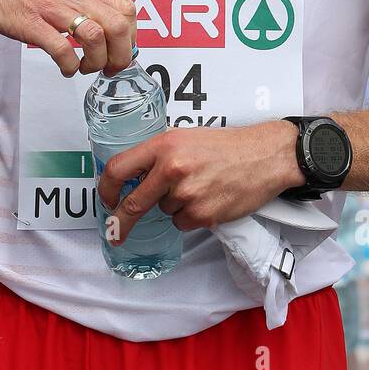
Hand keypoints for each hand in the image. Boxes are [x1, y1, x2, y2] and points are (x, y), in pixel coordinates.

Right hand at [0, 0, 136, 75]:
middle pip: (118, 26)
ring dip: (95, 62)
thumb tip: (101, 26)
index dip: (131, 36)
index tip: (122, 51)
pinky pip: (61, 49)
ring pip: (95, 37)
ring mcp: (51, 7)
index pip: (126, 8)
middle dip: (120, 56)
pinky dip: (68, 65)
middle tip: (109, 68)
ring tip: (84, 68)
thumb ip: (80, 0)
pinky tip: (64, 68)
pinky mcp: (30, 22)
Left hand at [96, 122, 301, 241]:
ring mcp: (187, 194)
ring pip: (164, 211)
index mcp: (163, 145)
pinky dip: (190, 216)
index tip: (105, 199)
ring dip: (174, 206)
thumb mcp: (184, 137)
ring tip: (199, 187)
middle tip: (114, 232)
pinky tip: (208, 198)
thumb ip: (157, 154)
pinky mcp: (202, 214)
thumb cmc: (225, 146)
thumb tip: (131, 176)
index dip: (106, 189)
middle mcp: (171, 169)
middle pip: (133, 204)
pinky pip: (182, 222)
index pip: (119, 169)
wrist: (264, 156)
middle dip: (120, 222)